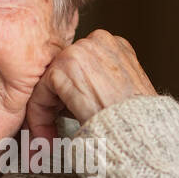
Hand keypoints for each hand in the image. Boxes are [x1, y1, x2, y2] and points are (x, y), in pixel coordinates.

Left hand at [24, 28, 156, 144]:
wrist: (140, 134)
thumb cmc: (136, 123)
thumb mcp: (124, 95)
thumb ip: (102, 86)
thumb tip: (74, 98)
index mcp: (117, 47)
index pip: (81, 66)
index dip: (70, 96)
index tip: (67, 119)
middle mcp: (100, 42)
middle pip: (63, 71)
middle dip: (56, 102)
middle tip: (54, 130)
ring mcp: (82, 50)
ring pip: (50, 81)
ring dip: (46, 111)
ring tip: (49, 135)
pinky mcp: (66, 66)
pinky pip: (41, 90)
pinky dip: (38, 116)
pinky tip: (46, 135)